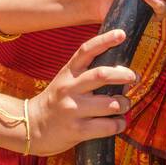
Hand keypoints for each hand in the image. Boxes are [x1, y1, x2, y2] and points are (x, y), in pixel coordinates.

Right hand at [27, 29, 135, 156]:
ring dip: (124, 104)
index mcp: (68, 73)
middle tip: (133, 76)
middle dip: (123, 75)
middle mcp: (70, 88)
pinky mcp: (77, 130)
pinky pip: (108, 126)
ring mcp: (73, 109)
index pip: (86, 51)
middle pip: (101, 75)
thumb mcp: (66, 81)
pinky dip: (120, 124)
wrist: (32, 127)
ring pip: (110, 103)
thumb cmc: (56, 102)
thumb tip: (122, 72)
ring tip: (124, 105)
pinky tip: (118, 122)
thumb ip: (87, 74)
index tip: (121, 34)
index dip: (105, 40)